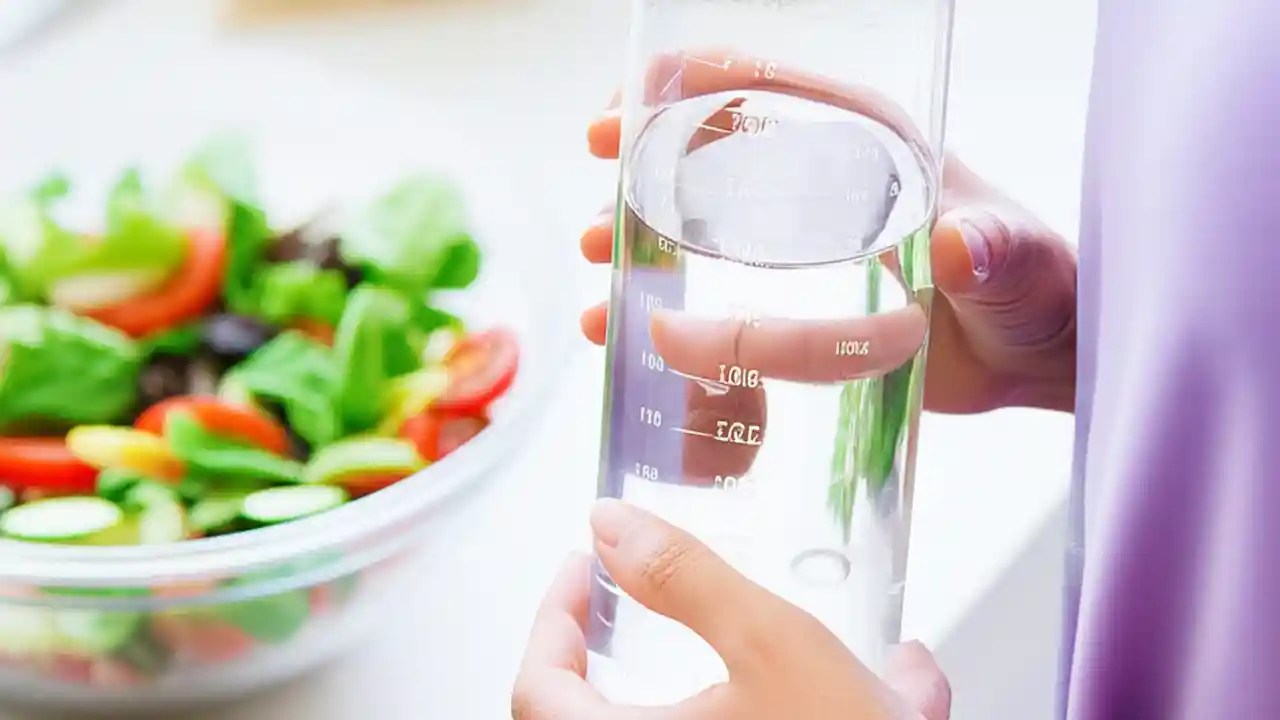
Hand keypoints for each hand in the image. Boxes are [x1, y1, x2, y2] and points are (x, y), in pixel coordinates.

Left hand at [512, 500, 950, 719]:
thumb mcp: (771, 645)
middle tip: (621, 605)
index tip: (582, 569)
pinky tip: (843, 691)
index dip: (551, 619)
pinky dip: (747, 714)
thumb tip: (611, 525)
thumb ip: (685, 578)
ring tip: (721, 641)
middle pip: (584, 719)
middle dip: (604, 655)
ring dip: (671, 692)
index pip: (540, 690)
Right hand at [579, 50, 1077, 413]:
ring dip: (639, 233)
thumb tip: (960, 241)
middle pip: (711, 149)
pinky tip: (618, 328)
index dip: (682, 91)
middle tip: (598, 198)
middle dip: (641, 164)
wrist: (1038, 353)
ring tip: (599, 260)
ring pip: (699, 220)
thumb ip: (996, 252)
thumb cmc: (1040, 294)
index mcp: (870, 146)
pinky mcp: (795, 301)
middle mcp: (825, 182)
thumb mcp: (1022, 268)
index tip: (620, 117)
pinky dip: (660, 303)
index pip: (766, 89)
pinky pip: (713, 290)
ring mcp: (805, 243)